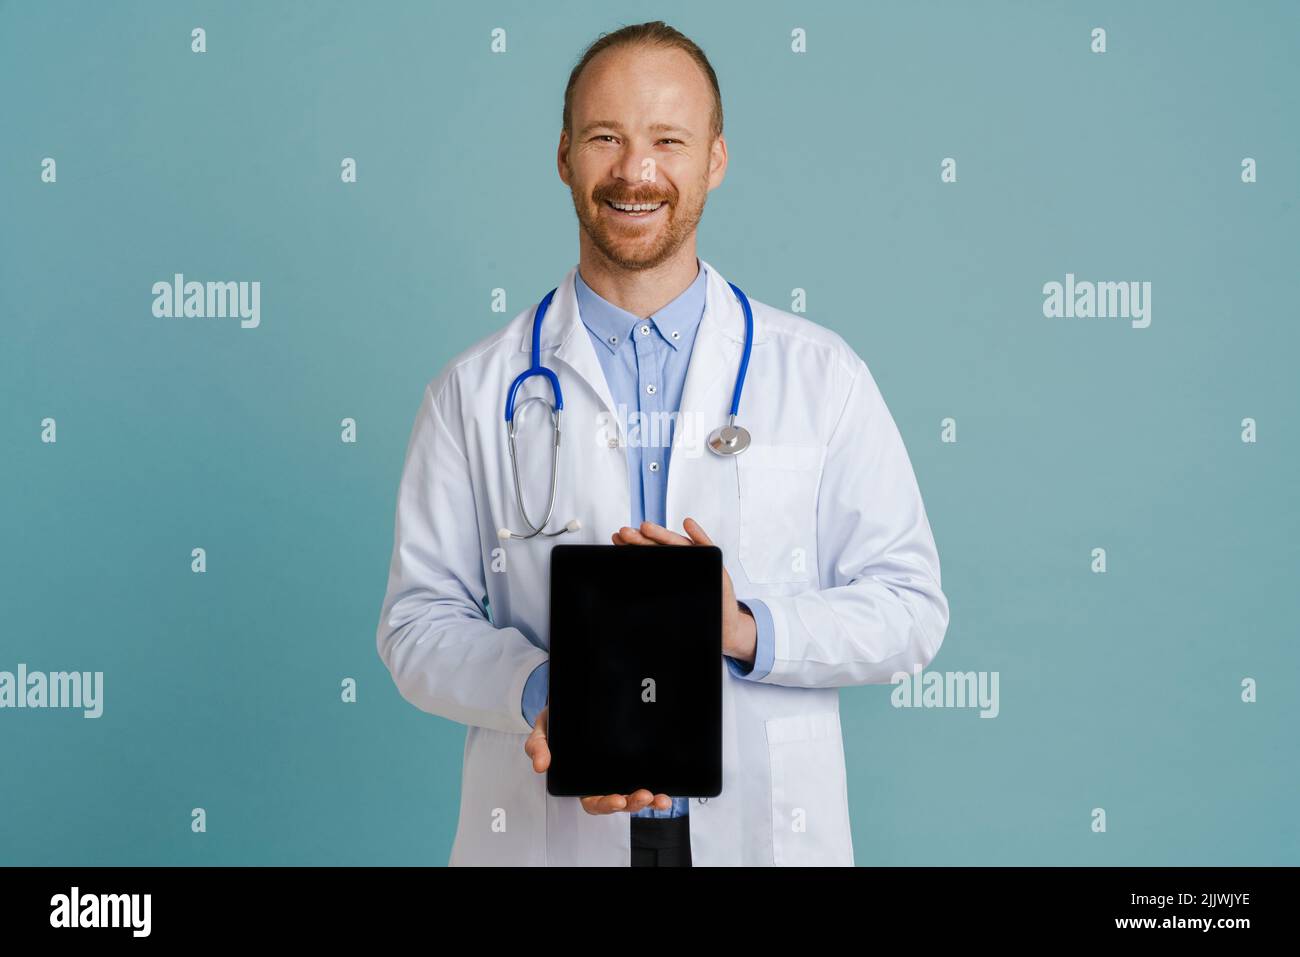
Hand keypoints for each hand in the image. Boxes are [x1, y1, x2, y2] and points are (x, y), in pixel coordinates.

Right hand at [524, 704, 672, 814]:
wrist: (573, 700)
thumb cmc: (559, 721)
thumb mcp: (544, 730)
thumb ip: (538, 746)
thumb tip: (539, 765)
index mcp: (579, 781)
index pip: (593, 801)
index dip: (605, 804)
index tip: (618, 800)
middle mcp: (601, 781)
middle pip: (618, 802)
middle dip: (632, 804)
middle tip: (643, 796)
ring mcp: (619, 773)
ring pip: (634, 794)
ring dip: (648, 800)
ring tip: (659, 798)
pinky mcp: (633, 762)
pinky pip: (646, 777)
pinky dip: (658, 787)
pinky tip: (667, 790)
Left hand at [611, 517, 756, 665]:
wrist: (723, 623)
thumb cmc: (697, 609)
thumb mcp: (670, 601)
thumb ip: (653, 591)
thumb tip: (622, 594)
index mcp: (670, 567)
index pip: (649, 554)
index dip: (633, 546)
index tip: (617, 538)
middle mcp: (683, 561)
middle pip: (660, 547)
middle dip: (642, 539)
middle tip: (624, 532)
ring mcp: (699, 561)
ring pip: (679, 545)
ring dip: (662, 535)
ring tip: (646, 527)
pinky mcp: (715, 564)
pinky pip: (706, 547)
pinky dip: (699, 534)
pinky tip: (688, 524)